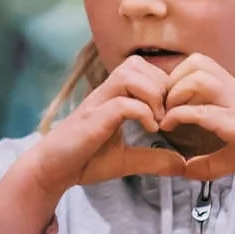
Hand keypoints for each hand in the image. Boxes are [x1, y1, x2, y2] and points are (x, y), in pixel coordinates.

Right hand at [0, 56, 183, 233]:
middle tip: (167, 114)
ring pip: (129, 74)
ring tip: (159, 119)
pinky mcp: (93, 119)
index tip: (171, 111)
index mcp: (112, 97)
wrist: (52, 170)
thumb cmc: (85, 160)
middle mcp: (104, 93)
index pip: (140, 68)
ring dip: (152, 94)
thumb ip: (153, 159)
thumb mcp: (126, 160)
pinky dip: (142, 113)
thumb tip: (181, 165)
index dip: (162, 83)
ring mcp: (97, 103)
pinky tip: (150, 129)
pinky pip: (122, 102)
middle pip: (136, 63)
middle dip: (160, 85)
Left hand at [158, 55, 234, 199]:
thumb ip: (208, 161)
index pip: (198, 63)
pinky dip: (179, 115)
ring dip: (174, 93)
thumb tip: (184, 171)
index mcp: (234, 90)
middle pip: (196, 62)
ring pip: (197, 77)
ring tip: (166, 113)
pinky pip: (201, 110)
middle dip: (171, 80)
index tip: (163, 99)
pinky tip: (169, 126)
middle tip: (161, 104)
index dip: (175, 76)